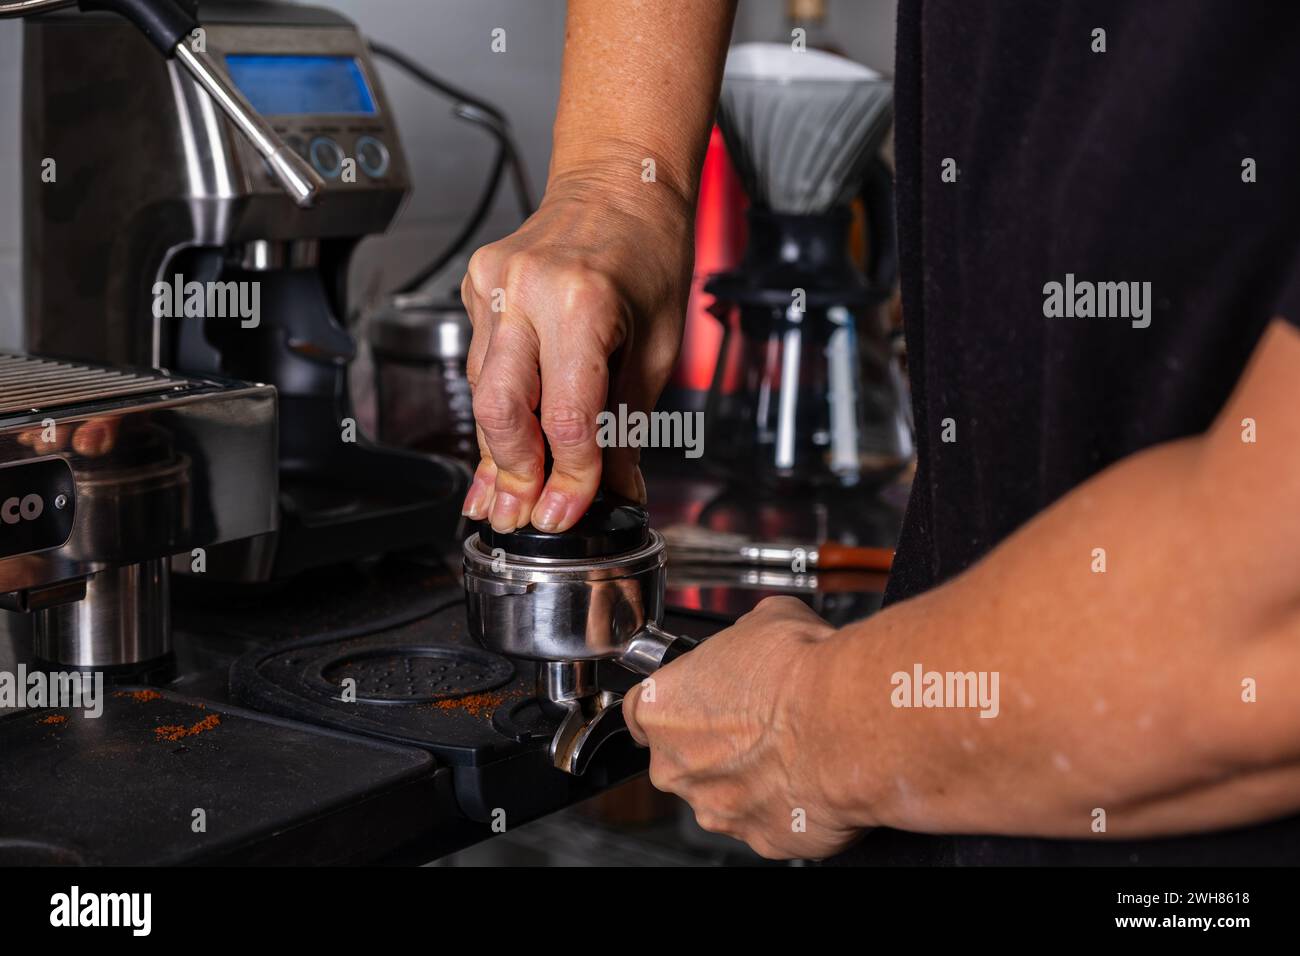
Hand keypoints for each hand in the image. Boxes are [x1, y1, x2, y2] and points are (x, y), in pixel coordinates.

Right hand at [459, 172, 692, 532]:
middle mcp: (525, 291)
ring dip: (498, 449)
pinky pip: (481, 363)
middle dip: (512, 473)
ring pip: (480, 393)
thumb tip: (612, 489)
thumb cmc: (649, 252)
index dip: (568, 477)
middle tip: (523, 514)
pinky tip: (507, 440)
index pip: (566, 417)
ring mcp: (492, 285)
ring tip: (510, 495)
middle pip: (498, 410)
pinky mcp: (476, 287)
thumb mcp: (660, 345)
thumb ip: (628, 423)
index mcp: (582, 301)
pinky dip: (498, 407)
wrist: (619, 182)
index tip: (569, 510)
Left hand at [623, 596, 862, 859]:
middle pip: (681, 756)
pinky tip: (808, 773)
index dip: (678, 700)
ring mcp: (716, 808)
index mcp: (661, 708)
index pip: (642, 709)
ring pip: (723, 792)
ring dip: (749, 775)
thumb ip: (743, 636)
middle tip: (758, 719)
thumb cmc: (797, 672)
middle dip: (715, 742)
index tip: (701, 697)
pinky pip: (765, 820)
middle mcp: (676, 767)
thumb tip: (756, 635)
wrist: (845, 721)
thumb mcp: (765, 618)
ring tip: (792, 746)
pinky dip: (784, 802)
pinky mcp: (760, 839)